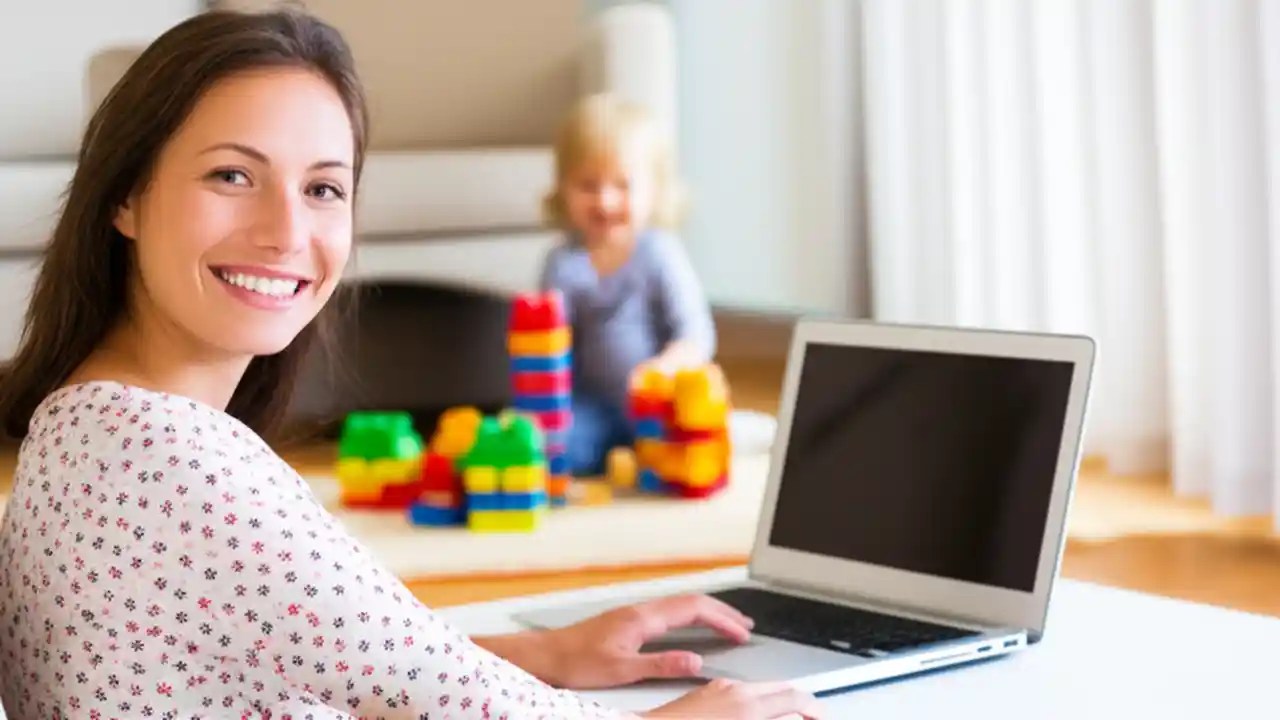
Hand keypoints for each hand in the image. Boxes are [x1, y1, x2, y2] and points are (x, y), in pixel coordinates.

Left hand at [533, 593, 754, 688]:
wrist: (548, 654)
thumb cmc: (577, 661)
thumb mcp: (622, 671)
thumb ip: (661, 665)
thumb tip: (695, 662)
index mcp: (643, 618)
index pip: (693, 610)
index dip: (722, 619)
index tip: (742, 633)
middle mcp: (641, 610)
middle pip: (691, 602)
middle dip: (722, 611)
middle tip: (746, 625)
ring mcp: (634, 613)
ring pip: (680, 604)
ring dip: (707, 612)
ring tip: (727, 623)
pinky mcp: (628, 620)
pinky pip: (669, 611)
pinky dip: (690, 616)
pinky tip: (692, 626)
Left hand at [642, 678, 823, 718]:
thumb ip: (766, 715)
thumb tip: (786, 714)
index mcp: (745, 706)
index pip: (793, 698)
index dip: (813, 708)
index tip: (820, 716)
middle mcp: (735, 691)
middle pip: (780, 687)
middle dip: (800, 700)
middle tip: (811, 714)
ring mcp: (719, 689)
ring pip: (761, 687)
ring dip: (779, 697)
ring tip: (787, 711)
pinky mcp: (707, 692)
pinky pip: (743, 690)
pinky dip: (759, 699)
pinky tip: (755, 711)